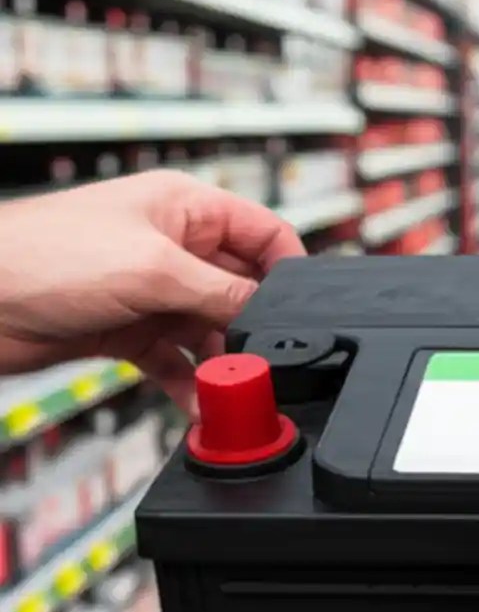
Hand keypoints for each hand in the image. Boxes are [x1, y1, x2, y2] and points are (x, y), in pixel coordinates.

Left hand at [0, 171, 304, 409]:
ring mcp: (151, 290)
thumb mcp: (153, 270)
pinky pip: (176, 359)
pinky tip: (199, 404)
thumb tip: (267, 314)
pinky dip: (190, 383)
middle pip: (240, 286)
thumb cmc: (41, 255)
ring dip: (222, 360)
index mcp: (186, 208)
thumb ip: (220, 293)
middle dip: (252, 323)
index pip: (263, 232)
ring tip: (231, 387)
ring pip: (210, 329)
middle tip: (264, 357)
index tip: (303, 308)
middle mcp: (174, 246)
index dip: (287, 268)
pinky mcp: (128, 329)